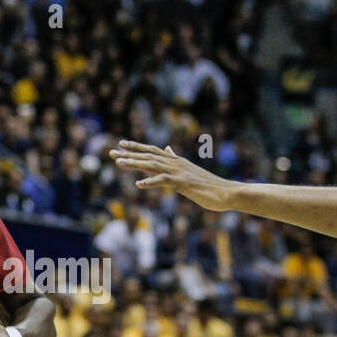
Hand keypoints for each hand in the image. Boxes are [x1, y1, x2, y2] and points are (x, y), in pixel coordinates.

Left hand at [109, 140, 232, 210]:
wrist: (226, 192)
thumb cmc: (208, 185)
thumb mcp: (189, 171)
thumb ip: (176, 161)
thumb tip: (167, 150)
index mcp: (176, 161)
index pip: (153, 150)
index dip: (137, 147)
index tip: (121, 144)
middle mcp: (176, 163)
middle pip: (148, 155)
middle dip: (129, 153)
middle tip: (111, 151)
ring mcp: (179, 172)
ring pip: (152, 165)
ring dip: (135, 164)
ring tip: (119, 163)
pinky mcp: (183, 183)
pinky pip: (163, 181)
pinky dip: (150, 182)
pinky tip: (138, 185)